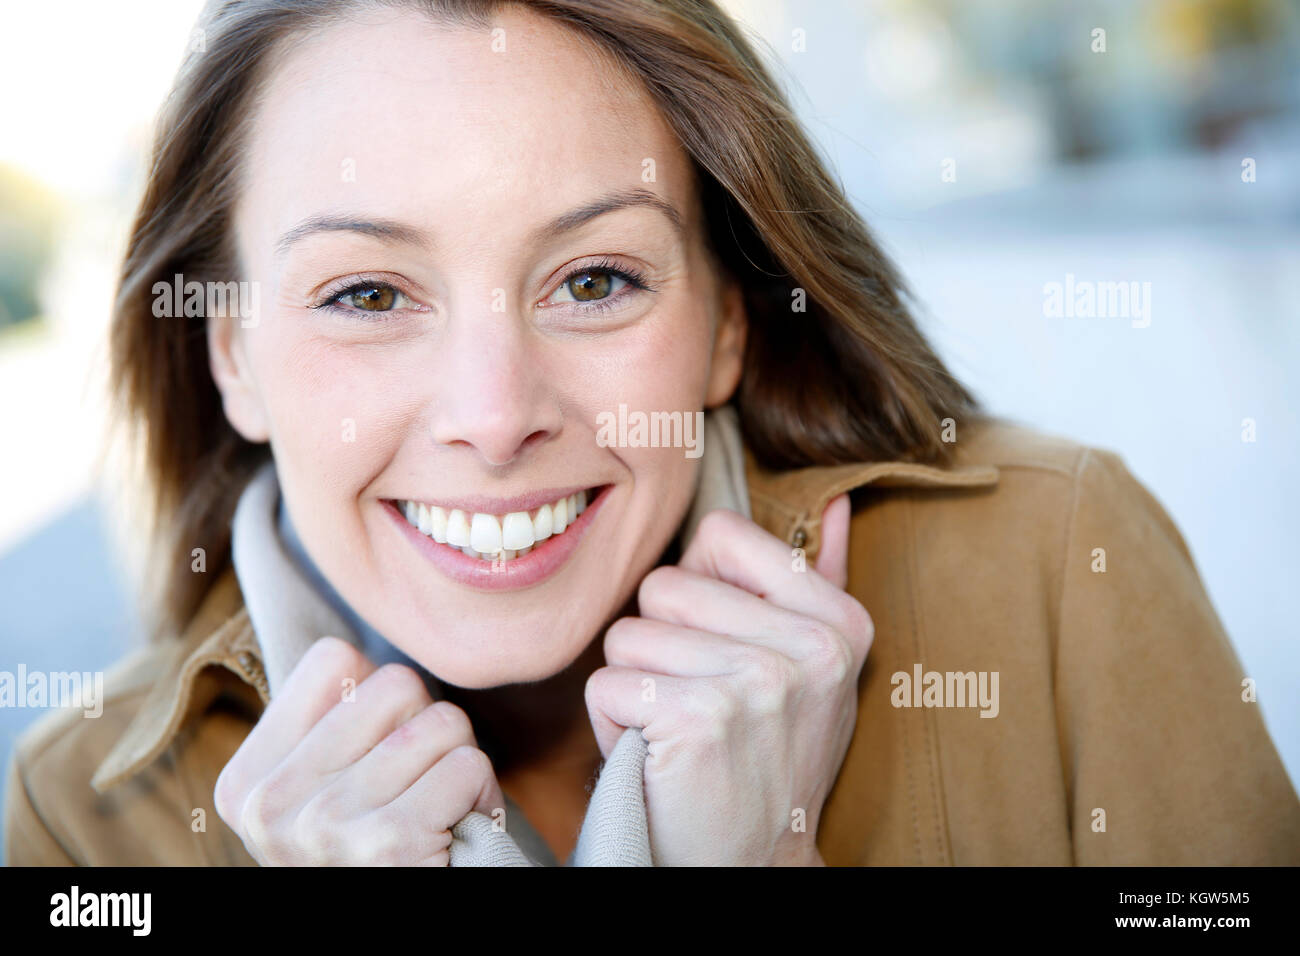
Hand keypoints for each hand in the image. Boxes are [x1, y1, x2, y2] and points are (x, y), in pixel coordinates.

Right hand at [214, 636, 504, 864]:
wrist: (387, 929)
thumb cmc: (370, 853)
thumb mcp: (316, 793)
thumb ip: (326, 725)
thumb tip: (354, 653)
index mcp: (247, 780)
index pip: (334, 659)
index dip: (377, 695)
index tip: (376, 752)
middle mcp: (271, 804)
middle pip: (396, 684)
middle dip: (427, 726)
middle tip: (418, 781)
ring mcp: (324, 824)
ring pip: (442, 722)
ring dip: (459, 762)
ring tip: (438, 806)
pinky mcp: (387, 843)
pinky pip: (467, 766)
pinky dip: (480, 794)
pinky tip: (456, 829)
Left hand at [585, 494, 870, 865]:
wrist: (752, 864)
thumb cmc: (769, 757)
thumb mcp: (814, 670)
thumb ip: (819, 581)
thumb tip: (836, 502)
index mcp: (840, 620)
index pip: (720, 534)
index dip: (698, 587)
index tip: (722, 644)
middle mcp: (812, 646)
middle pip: (662, 586)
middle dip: (658, 646)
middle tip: (698, 704)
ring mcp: (760, 681)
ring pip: (627, 636)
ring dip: (635, 688)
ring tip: (678, 731)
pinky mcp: (701, 718)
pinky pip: (607, 685)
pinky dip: (614, 726)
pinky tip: (658, 756)